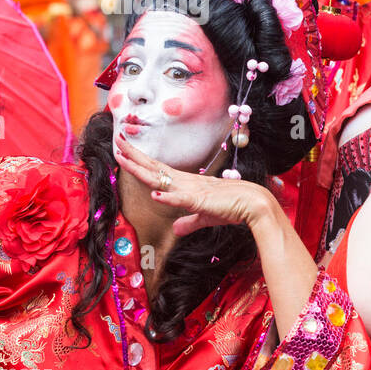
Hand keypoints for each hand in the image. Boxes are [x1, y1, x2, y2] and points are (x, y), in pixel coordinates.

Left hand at [114, 133, 274, 235]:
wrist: (254, 204)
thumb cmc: (232, 207)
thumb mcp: (206, 217)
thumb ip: (189, 223)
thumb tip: (176, 230)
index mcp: (186, 184)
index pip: (157, 170)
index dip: (139, 161)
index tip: (124, 150)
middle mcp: (185, 182)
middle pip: (154, 167)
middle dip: (133, 155)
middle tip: (116, 140)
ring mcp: (192, 190)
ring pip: (160, 178)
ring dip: (140, 169)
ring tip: (122, 157)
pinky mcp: (201, 201)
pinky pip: (181, 199)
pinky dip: (168, 197)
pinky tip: (155, 195)